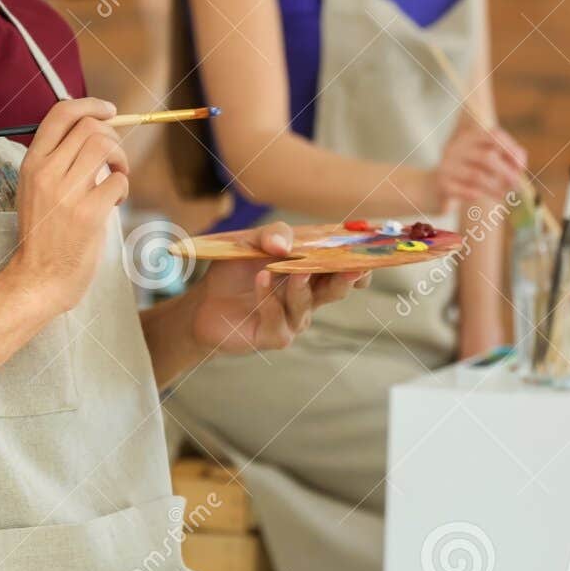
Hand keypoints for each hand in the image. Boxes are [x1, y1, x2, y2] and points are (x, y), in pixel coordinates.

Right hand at [5, 97, 129, 317]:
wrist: (40, 277)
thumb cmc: (45, 231)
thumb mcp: (36, 187)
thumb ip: (58, 157)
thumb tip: (92, 124)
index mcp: (32, 163)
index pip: (60, 114)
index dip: (89, 105)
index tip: (109, 110)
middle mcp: (46, 173)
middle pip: (90, 127)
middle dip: (112, 137)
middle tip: (115, 159)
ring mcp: (67, 193)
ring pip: (106, 147)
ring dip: (121, 160)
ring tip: (116, 178)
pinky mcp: (88, 214)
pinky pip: (118, 181)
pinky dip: (123, 187)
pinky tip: (112, 202)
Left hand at [188, 221, 368, 354]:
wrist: (204, 302)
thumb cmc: (235, 270)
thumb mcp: (251, 242)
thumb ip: (271, 234)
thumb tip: (283, 244)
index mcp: (311, 272)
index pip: (343, 269)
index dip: (358, 263)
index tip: (366, 252)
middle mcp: (308, 297)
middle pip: (335, 289)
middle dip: (345, 278)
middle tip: (351, 267)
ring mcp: (293, 318)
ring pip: (307, 303)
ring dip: (301, 286)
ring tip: (295, 270)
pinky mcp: (274, 336)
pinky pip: (278, 319)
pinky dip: (270, 299)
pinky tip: (261, 280)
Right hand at [432, 121, 526, 207]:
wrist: (429, 188)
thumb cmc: (464, 175)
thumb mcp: (480, 163)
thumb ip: (501, 161)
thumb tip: (520, 171)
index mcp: (469, 137)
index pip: (494, 135)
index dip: (511, 149)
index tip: (521, 166)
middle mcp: (457, 148)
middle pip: (487, 157)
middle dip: (506, 173)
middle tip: (517, 186)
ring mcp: (447, 166)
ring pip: (477, 176)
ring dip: (496, 188)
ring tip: (505, 196)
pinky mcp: (442, 185)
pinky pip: (465, 191)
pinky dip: (478, 195)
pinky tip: (482, 197)